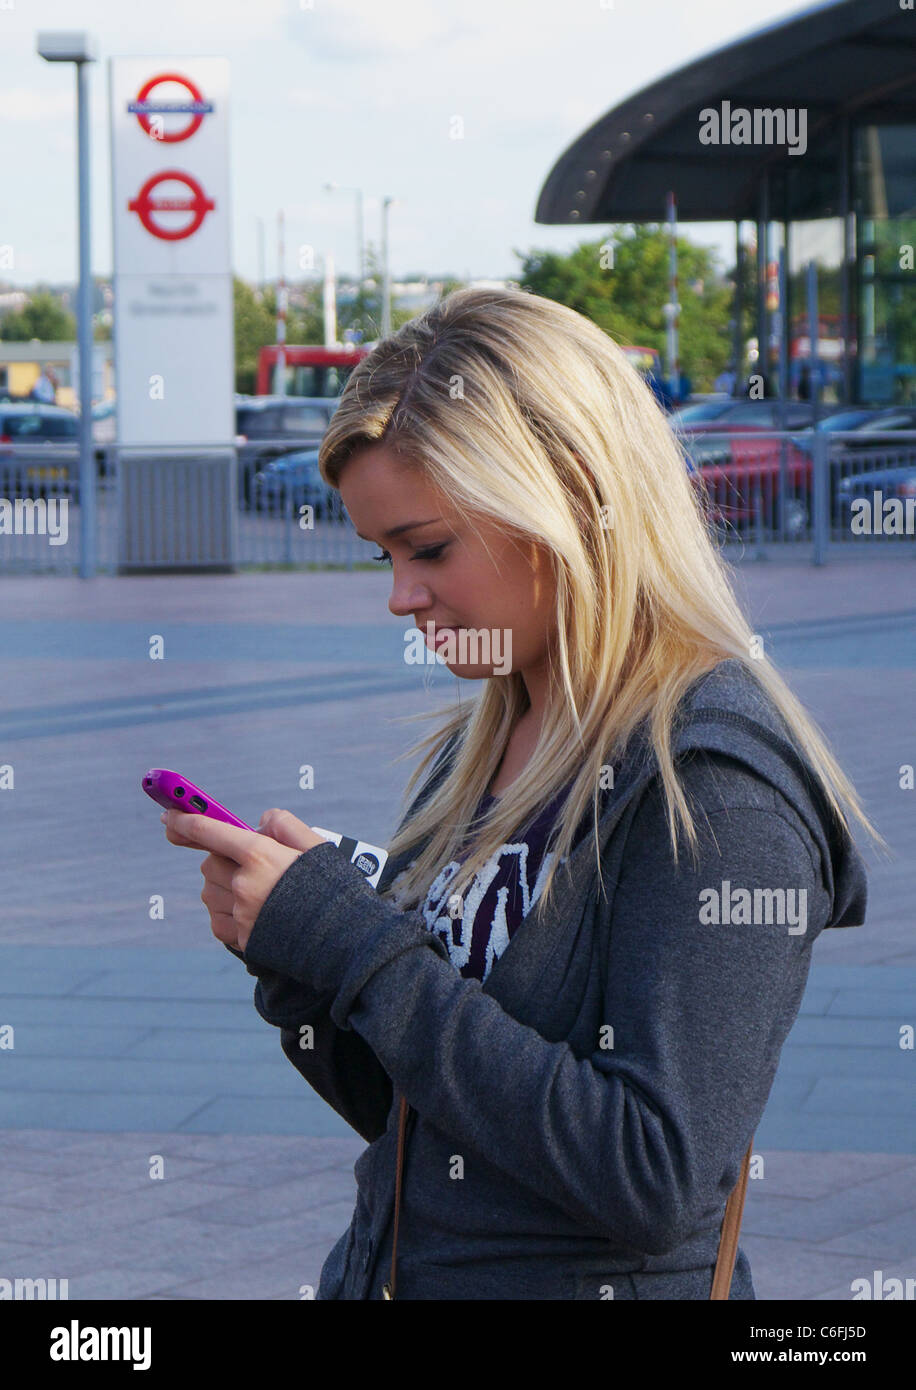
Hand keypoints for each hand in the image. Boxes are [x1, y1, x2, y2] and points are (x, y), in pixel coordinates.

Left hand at [161, 807, 327, 952]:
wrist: (346, 941)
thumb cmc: (334, 889)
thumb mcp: (317, 845)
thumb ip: (285, 825)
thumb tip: (258, 823)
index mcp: (260, 855)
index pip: (209, 831)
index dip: (183, 820)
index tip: (168, 816)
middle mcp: (244, 884)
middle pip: (209, 863)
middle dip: (222, 859)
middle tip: (250, 864)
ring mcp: (241, 914)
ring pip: (210, 892)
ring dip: (224, 887)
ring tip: (261, 892)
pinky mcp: (242, 939)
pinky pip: (216, 920)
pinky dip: (227, 913)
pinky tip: (254, 912)